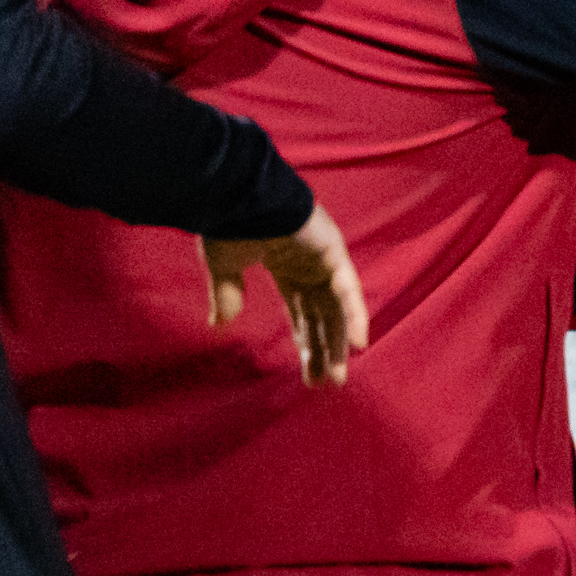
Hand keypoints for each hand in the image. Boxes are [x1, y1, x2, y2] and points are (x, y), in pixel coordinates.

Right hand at [206, 199, 368, 386]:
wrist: (234, 192)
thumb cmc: (228, 221)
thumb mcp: (223, 265)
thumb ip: (226, 294)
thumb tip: (219, 324)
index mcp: (285, 266)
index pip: (301, 313)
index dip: (306, 342)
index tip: (309, 374)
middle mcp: (309, 265)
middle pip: (322, 316)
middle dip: (323, 350)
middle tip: (327, 382)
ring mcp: (324, 257)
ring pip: (336, 308)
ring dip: (338, 342)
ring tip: (337, 376)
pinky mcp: (333, 250)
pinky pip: (347, 288)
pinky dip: (354, 314)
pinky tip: (357, 344)